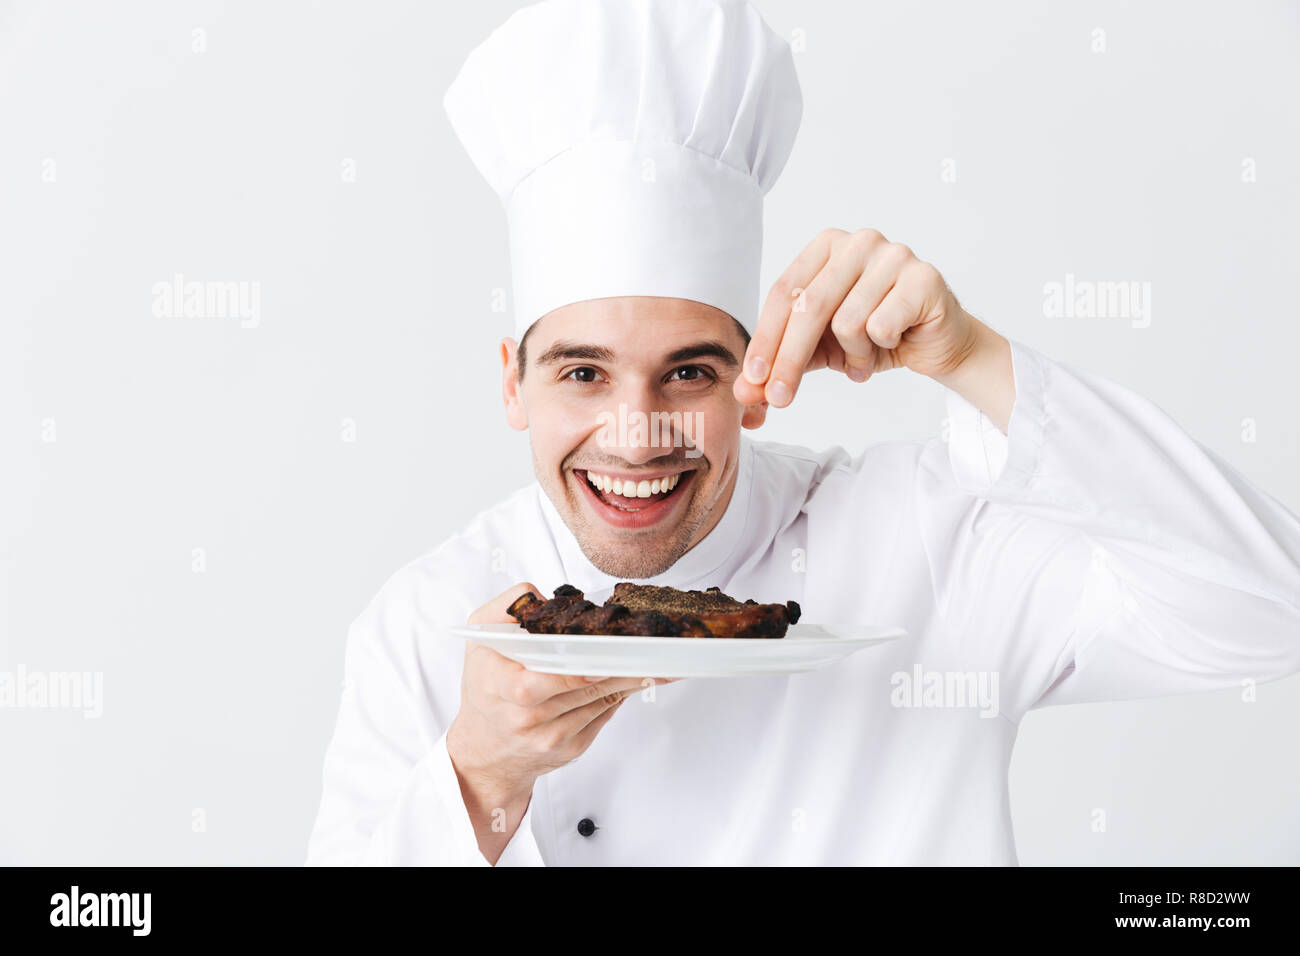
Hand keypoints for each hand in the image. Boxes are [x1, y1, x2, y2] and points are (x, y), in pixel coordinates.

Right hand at [447, 582, 674, 862]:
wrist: (483, 751)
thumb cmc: (484, 686)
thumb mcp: (480, 637)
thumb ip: (509, 607)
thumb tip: (547, 596)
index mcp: (505, 686)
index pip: (552, 676)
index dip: (586, 665)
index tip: (615, 650)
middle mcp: (528, 718)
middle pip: (587, 685)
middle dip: (622, 666)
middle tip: (655, 650)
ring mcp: (552, 738)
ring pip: (602, 699)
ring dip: (631, 679)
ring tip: (660, 661)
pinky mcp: (571, 749)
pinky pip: (603, 714)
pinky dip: (619, 694)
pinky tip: (636, 678)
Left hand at [733, 228, 982, 407]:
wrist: (935, 345)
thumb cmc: (873, 339)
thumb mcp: (819, 350)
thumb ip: (780, 365)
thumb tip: (744, 394)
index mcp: (826, 247)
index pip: (783, 293)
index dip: (764, 340)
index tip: (752, 381)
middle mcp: (858, 242)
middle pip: (808, 307)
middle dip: (789, 360)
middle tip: (779, 399)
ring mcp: (893, 255)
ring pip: (846, 321)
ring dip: (851, 356)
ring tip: (864, 359)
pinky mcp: (923, 278)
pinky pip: (881, 326)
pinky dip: (879, 350)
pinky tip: (891, 346)